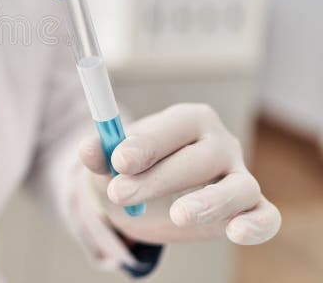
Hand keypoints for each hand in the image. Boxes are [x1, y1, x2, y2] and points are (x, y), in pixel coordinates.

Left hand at [79, 103, 280, 245]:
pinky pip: (265, 217)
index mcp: (189, 119)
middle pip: (201, 157)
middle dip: (159, 178)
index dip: (148, 142)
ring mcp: (240, 176)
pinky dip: (255, 225)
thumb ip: (101, 154)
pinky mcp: (250, 209)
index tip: (118, 161)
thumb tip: (87, 151)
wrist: (154, 194)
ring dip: (209, 202)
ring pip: (238, 187)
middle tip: (120, 194)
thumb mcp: (113, 161)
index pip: (175, 125)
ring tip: (178, 216)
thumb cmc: (137, 167)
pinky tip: (236, 233)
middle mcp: (221, 143)